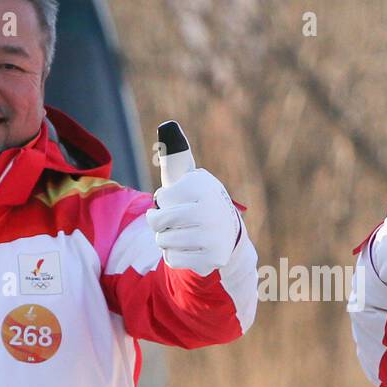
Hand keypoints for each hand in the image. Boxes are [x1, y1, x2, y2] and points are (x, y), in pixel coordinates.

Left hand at [147, 121, 240, 275]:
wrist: (229, 235)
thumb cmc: (198, 202)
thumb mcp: (188, 177)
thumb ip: (175, 155)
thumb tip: (168, 126)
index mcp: (203, 185)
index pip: (162, 197)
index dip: (166, 199)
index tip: (182, 199)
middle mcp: (211, 209)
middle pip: (157, 221)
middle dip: (160, 222)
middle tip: (174, 219)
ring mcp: (213, 235)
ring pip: (163, 241)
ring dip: (167, 240)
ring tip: (183, 233)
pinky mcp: (213, 258)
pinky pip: (172, 260)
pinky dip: (175, 256)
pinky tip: (190, 249)